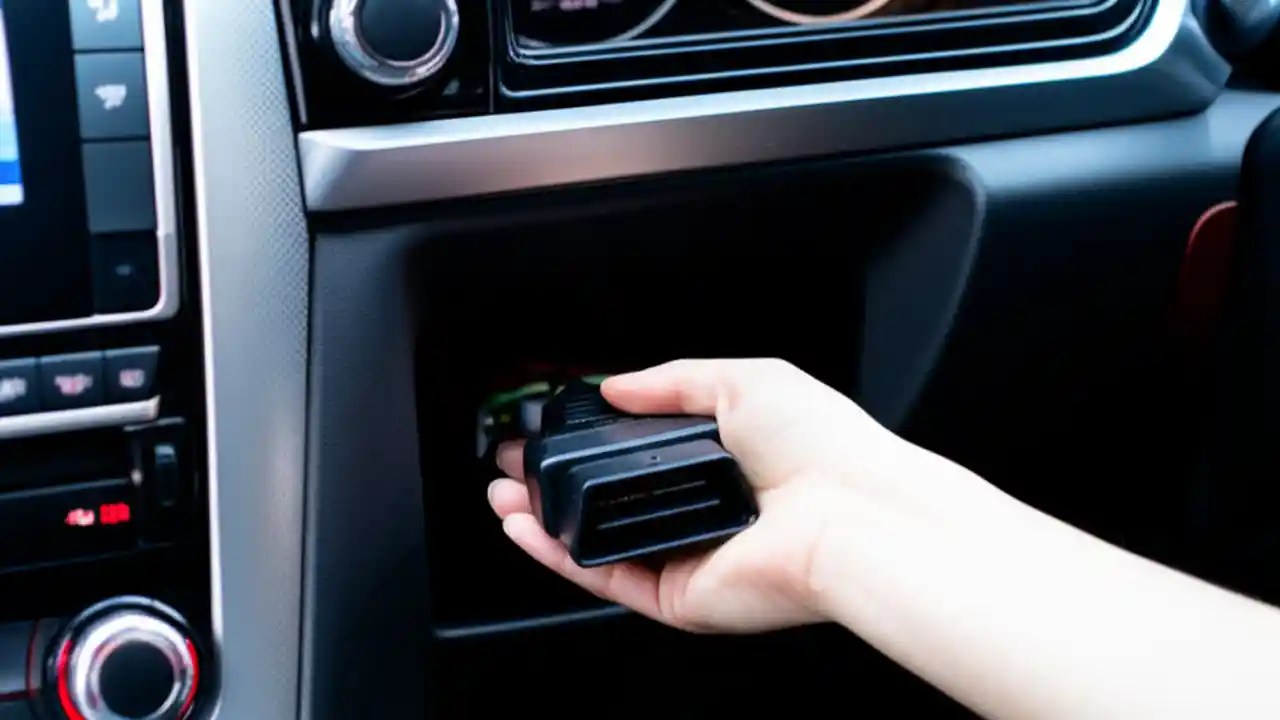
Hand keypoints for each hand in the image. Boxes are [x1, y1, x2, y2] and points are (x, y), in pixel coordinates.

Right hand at [487, 358, 923, 632]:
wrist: (855, 513)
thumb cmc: (823, 447)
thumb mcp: (741, 381)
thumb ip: (672, 383)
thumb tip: (615, 385)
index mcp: (720, 461)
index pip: (638, 454)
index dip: (590, 443)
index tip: (551, 428)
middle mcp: (701, 511)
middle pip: (609, 502)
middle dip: (554, 484)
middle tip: (512, 466)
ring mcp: (689, 556)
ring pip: (600, 544)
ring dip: (545, 521)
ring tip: (503, 496)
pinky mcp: (681, 595)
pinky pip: (610, 577)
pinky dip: (562, 558)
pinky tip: (528, 530)